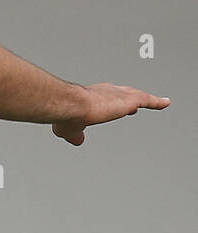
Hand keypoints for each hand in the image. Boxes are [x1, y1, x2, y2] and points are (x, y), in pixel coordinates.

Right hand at [52, 83, 169, 145]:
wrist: (71, 105)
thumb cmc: (67, 114)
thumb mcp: (69, 129)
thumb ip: (76, 134)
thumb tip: (78, 141)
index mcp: (89, 96)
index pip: (103, 97)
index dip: (109, 101)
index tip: (112, 105)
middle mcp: (105, 91)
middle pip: (120, 93)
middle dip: (126, 97)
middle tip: (133, 103)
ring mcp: (118, 95)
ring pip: (135, 95)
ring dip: (144, 99)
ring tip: (155, 101)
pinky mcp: (130, 100)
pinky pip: (147, 99)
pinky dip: (157, 102)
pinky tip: (165, 103)